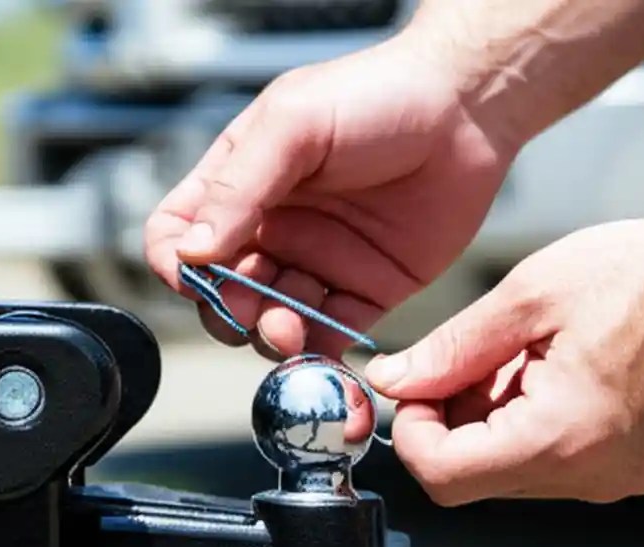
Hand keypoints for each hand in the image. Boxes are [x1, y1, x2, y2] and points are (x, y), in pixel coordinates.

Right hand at [143, 29, 520, 357]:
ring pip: (273, 319)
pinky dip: (320, 355)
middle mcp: (274, 228)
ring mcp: (319, 261)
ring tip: (289, 331)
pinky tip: (321, 355)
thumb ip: (239, 186)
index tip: (196, 278)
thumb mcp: (294, 124)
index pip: (178, 235)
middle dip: (228, 311)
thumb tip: (191, 252)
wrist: (468, 107)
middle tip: (250, 313)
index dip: (176, 263)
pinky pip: (331, 335)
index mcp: (242, 184)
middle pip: (222, 291)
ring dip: (271, 335)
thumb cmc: (377, 94)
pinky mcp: (367, 289)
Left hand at [366, 212, 643, 505]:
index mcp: (565, 438)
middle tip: (478, 355)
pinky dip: (533, 422)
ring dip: (495, 418)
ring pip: (512, 470)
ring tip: (528, 354)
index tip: (416, 387)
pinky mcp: (635, 468)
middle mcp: (595, 476)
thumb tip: (393, 381)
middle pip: (476, 476)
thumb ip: (449, 349)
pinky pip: (554, 461)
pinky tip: (555, 369)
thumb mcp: (528, 297)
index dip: (412, 433)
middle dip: (454, 419)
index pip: (445, 477)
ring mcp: (620, 479)